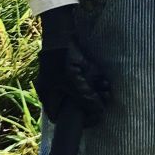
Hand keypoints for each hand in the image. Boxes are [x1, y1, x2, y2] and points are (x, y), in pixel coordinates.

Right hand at [35, 5, 110, 124]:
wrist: (61, 33)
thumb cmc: (62, 60)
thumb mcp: (75, 83)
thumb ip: (86, 99)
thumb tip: (99, 112)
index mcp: (49, 96)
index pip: (61, 117)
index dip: (77, 121)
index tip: (92, 118)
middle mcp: (55, 90)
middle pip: (75, 106)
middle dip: (91, 104)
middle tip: (103, 100)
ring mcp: (64, 80)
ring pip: (83, 93)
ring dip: (96, 93)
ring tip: (105, 90)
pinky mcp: (73, 70)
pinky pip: (86, 81)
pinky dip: (95, 81)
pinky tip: (103, 80)